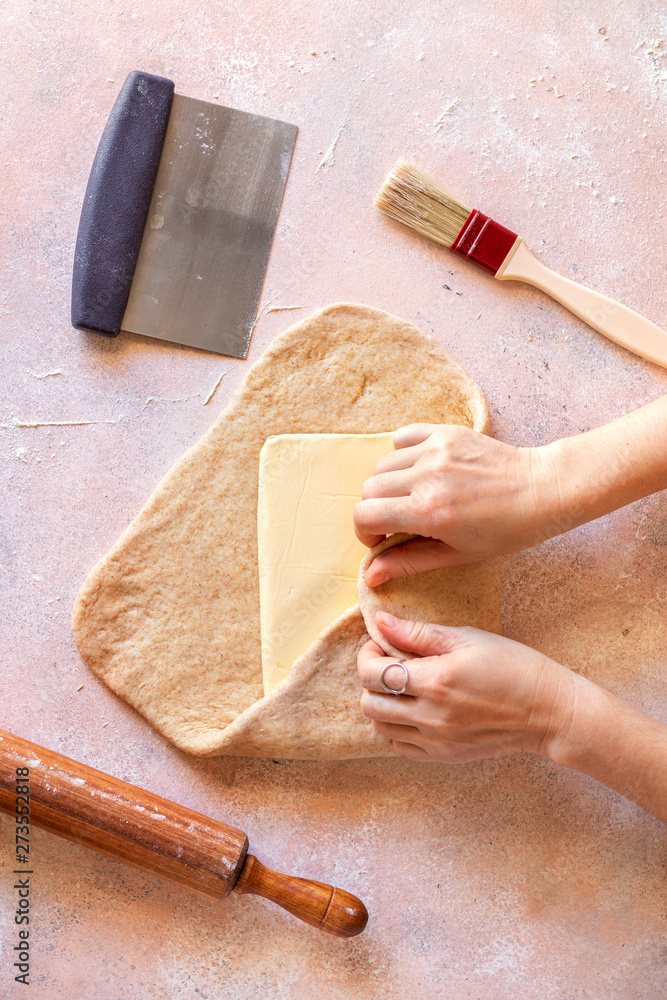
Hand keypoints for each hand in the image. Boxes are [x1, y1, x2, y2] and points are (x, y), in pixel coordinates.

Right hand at [354, 424, 558, 586]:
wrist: (541, 490)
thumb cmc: (505, 531)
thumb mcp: (456, 555)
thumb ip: (409, 562)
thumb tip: (370, 576)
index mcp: (429, 512)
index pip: (365, 515)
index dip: (364, 531)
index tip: (380, 539)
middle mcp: (427, 477)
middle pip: (369, 489)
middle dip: (375, 509)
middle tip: (397, 521)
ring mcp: (436, 450)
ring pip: (382, 464)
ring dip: (389, 484)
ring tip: (412, 496)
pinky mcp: (446, 433)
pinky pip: (403, 437)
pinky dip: (404, 454)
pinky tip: (422, 469)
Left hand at [357, 612, 576, 762]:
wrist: (548, 711)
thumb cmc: (513, 665)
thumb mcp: (467, 638)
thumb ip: (418, 633)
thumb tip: (381, 622)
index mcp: (436, 681)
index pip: (371, 674)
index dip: (367, 654)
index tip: (381, 644)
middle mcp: (431, 716)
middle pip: (369, 703)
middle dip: (370, 678)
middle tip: (389, 662)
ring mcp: (436, 740)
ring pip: (380, 727)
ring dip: (382, 704)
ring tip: (403, 686)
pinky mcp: (444, 756)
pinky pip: (400, 747)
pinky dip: (397, 728)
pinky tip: (415, 710)